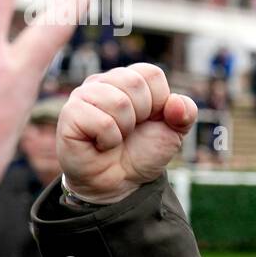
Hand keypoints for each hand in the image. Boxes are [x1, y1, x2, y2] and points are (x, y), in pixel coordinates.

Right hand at [59, 64, 196, 203]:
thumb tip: (176, 102)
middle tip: (130, 131)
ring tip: (116, 137)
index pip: (151, 73)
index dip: (159, 101)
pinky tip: (101, 144)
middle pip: (134, 83)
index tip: (149, 119)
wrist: (121, 183)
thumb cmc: (143, 151)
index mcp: (127, 79)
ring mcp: (83, 96)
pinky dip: (109, 139)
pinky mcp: (69, 115)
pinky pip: (102, 121)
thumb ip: (186, 113)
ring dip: (125, 128)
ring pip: (118, 101)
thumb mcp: (174, 132)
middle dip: (142, 114)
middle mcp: (102, 82)